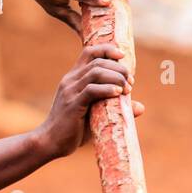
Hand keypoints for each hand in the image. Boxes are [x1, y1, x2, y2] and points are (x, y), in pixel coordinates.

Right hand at [34, 43, 145, 158]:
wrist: (50, 141)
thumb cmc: (73, 128)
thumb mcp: (95, 113)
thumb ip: (114, 106)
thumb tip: (141, 107)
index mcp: (73, 77)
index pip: (89, 52)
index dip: (107, 50)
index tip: (122, 57)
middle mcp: (70, 80)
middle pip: (97, 62)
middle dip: (118, 69)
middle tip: (130, 82)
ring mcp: (70, 91)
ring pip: (95, 73)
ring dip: (116, 78)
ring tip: (127, 89)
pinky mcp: (72, 104)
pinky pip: (91, 90)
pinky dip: (107, 89)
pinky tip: (118, 94)